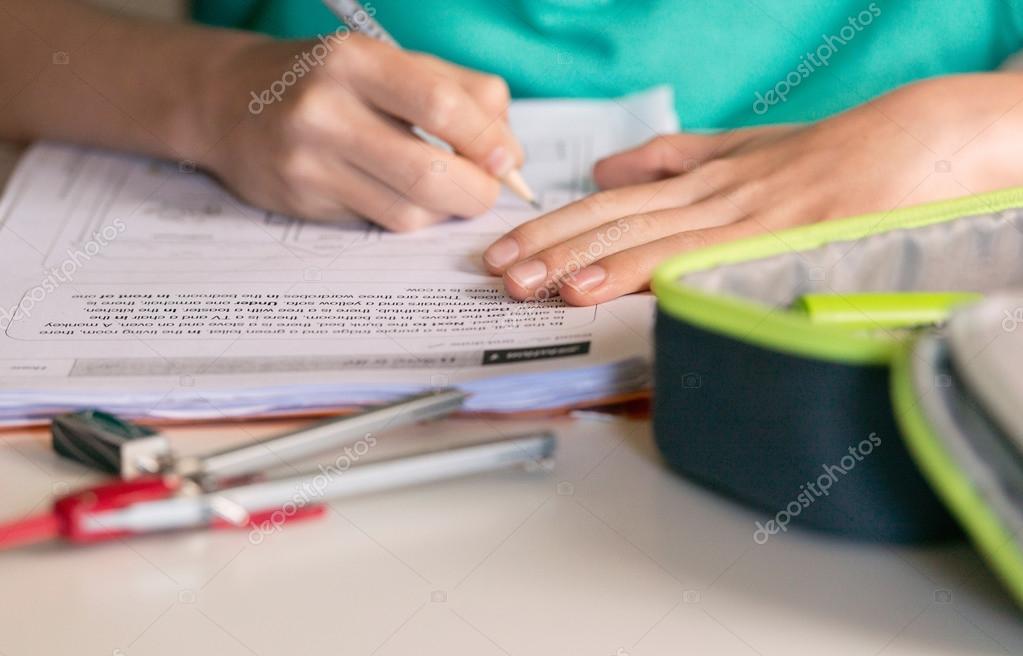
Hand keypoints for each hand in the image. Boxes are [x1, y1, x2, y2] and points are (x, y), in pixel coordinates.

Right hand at [202, 33, 522, 230]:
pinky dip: (409, 215)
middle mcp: (325, 111)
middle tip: (488, 190)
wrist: (226, 102)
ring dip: (445, 209)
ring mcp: (308, 162)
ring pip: (409, 210)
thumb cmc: (327, 80)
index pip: (442, 106)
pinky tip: (401, 194)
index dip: (489, 140)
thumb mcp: (387, 63)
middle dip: (477, 192)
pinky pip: (381, 222)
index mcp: (355, 61)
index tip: (508, 159)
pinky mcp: (302, 202)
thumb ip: (458, 92)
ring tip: (446, 190)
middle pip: (430, 173)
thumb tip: (509, 153)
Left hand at [483, 74, 1022, 303]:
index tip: (505, 250)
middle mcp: (709, 197)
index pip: (608, 205)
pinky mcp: (773, 239)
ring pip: (647, 240)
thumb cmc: (828, 153)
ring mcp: (741, 219)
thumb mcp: (742, 150)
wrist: (914, 144)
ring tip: (536, 287)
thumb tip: (604, 171)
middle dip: (551, 251)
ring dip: (586, 265)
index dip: (553, 228)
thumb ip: (672, 159)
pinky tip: (606, 290)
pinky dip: (648, 274)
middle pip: (614, 223)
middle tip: (498, 277)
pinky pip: (699, 260)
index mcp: (699, 180)